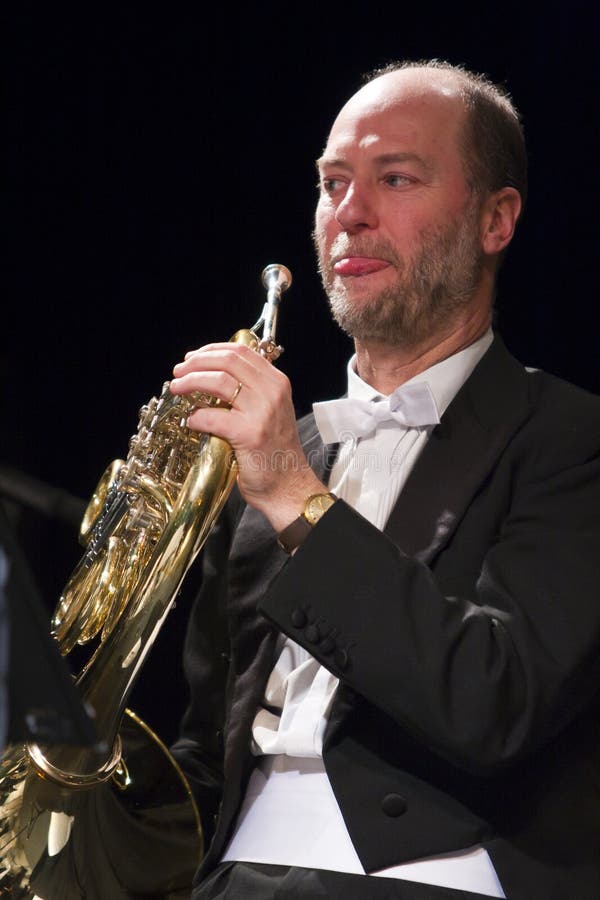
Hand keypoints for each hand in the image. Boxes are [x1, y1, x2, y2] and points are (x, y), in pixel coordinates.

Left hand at [169, 342, 326, 530]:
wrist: (287, 484)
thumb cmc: (273, 451)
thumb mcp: (269, 410)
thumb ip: (249, 391)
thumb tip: (210, 375)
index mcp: (277, 382)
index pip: (241, 351)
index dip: (210, 350)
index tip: (191, 358)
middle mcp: (272, 392)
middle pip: (227, 361)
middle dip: (196, 363)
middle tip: (178, 372)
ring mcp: (262, 412)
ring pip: (217, 381)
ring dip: (190, 382)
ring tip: (177, 389)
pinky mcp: (249, 433)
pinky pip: (212, 416)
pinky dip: (195, 417)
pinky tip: (190, 421)